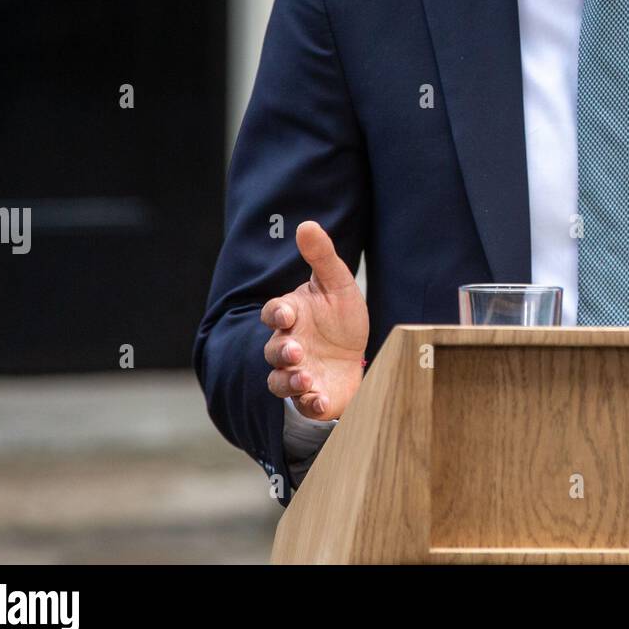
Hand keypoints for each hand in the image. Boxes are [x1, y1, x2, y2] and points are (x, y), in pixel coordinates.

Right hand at [261, 221, 369, 420]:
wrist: (355, 354)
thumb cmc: (339, 317)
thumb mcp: (337, 283)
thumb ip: (322, 256)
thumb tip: (307, 224)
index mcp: (292, 316)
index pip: (274, 312)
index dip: (276, 313)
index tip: (287, 313)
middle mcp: (289, 345)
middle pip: (272, 350)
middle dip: (281, 352)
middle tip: (296, 351)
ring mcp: (298, 372)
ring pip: (279, 381)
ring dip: (288, 380)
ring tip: (304, 377)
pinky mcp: (311, 396)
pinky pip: (303, 404)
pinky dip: (309, 403)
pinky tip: (320, 399)